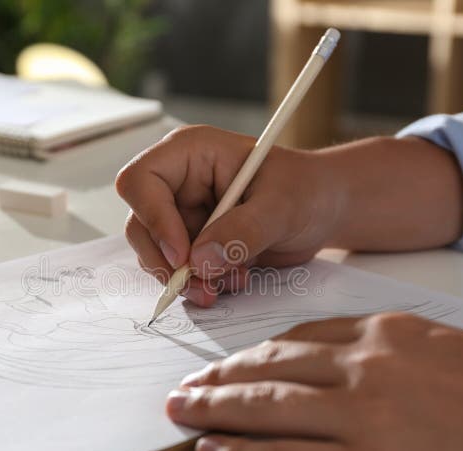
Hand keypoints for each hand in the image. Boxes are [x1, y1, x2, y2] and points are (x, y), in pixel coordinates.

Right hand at [115, 125, 342, 306]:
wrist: (323, 210)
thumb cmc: (307, 189)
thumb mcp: (282, 207)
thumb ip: (242, 231)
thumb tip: (200, 260)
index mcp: (191, 153)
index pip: (141, 181)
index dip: (153, 219)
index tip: (183, 255)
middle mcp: (178, 183)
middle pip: (140, 225)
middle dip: (167, 262)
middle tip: (202, 286)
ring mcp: (182, 214)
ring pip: (156, 254)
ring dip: (187, 278)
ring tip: (231, 281)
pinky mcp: (193, 242)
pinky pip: (178, 270)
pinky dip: (200, 283)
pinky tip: (234, 279)